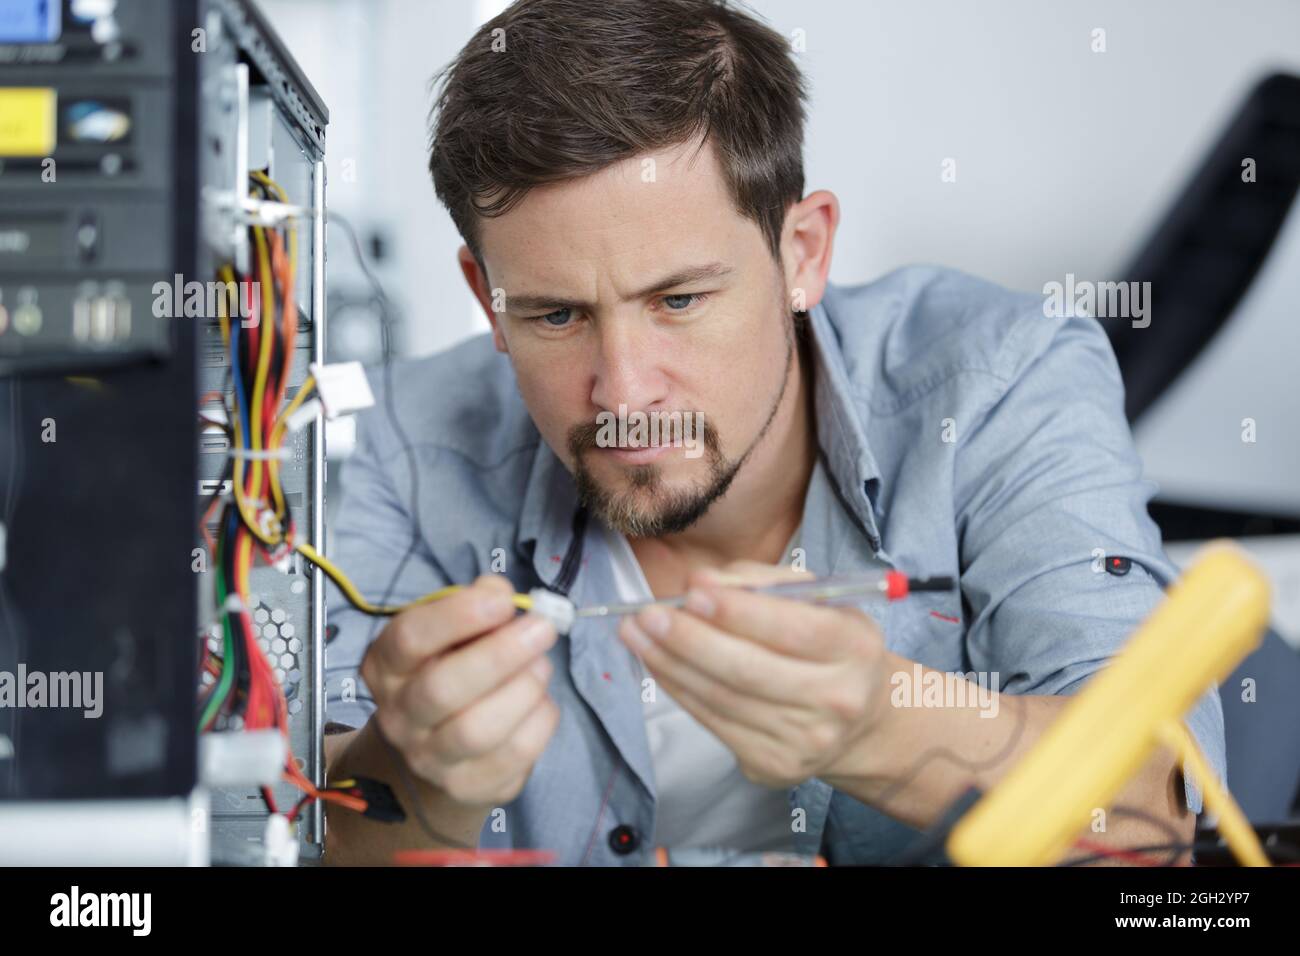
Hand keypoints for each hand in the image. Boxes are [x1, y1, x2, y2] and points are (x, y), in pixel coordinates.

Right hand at [360, 574, 559, 808]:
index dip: (458, 615)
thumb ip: (475, 603)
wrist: (435, 750)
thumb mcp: (451, 631)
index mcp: (388, 666)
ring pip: (477, 730)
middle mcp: (400, 715)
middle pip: (442, 689)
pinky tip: (541, 701)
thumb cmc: (450, 670)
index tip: (503, 601)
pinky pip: (514, 754)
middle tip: (542, 629)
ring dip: (523, 689)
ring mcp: (431, 757)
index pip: (409, 639)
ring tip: (541, 666)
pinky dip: (540, 720)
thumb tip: (500, 592)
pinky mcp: (469, 785)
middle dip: (501, 654)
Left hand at [617, 562, 887, 787]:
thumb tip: (703, 581)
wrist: (859, 721)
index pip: (794, 629)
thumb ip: (762, 581)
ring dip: (670, 663)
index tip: (693, 592)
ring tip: (636, 633)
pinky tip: (657, 662)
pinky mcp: (774, 765)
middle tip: (647, 614)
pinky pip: (713, 722)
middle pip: (749, 670)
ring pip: (722, 698)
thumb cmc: (827, 644)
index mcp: (855, 647)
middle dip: (689, 639)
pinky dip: (679, 689)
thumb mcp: (815, 599)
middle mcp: (837, 698)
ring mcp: (805, 739)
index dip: (738, 612)